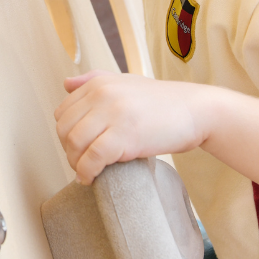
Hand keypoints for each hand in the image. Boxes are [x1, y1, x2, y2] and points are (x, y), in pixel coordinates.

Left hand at [54, 71, 210, 183]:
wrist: (196, 111)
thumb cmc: (162, 102)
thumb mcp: (126, 82)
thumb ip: (94, 80)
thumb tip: (65, 83)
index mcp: (99, 82)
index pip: (62, 112)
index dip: (66, 134)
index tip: (79, 148)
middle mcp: (102, 94)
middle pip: (64, 130)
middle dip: (69, 151)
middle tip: (83, 163)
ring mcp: (113, 114)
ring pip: (74, 144)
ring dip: (76, 164)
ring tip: (88, 171)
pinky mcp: (125, 136)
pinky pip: (92, 158)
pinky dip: (87, 172)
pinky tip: (93, 178)